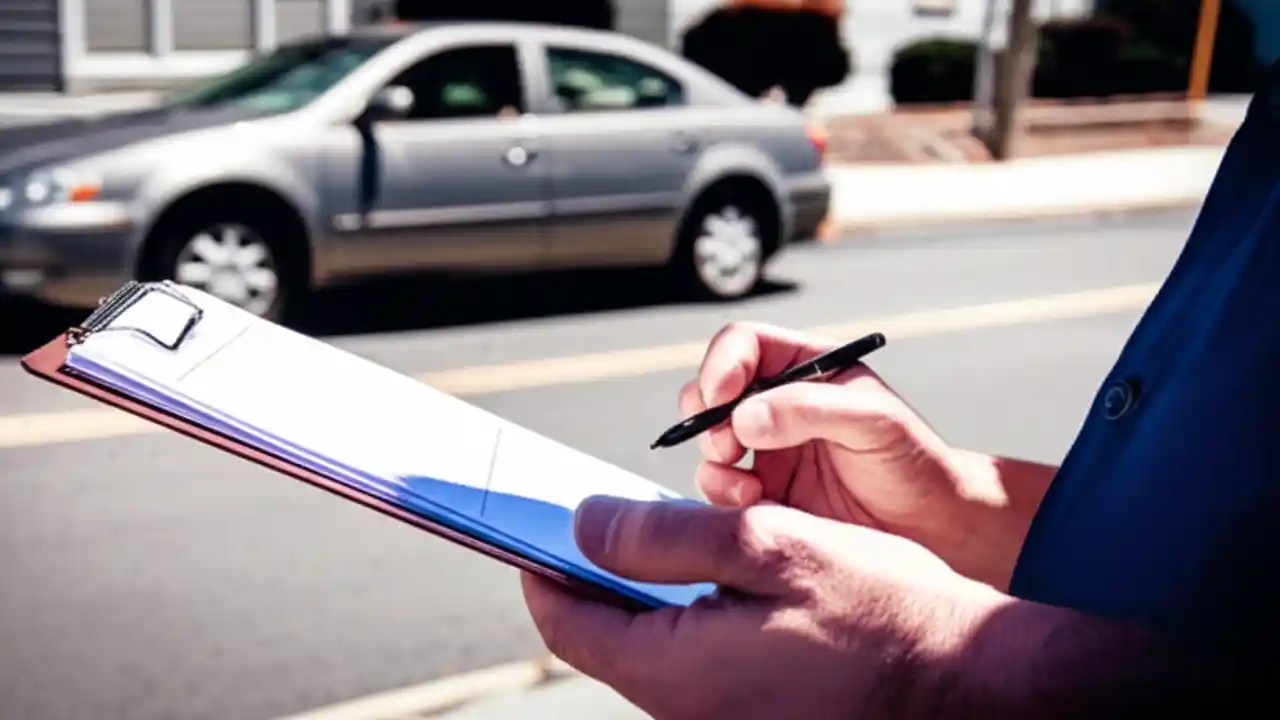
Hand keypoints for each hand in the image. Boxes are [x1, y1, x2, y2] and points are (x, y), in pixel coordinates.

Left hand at [523, 497, 1005, 719]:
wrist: (975, 683)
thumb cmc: (881, 610)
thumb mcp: (765, 546)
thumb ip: (661, 537)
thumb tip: (585, 525)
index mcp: (677, 673)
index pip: (567, 624)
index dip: (542, 566)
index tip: (533, 525)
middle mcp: (689, 712)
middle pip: (607, 637)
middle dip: (597, 574)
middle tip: (607, 517)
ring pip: (654, 649)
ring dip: (649, 593)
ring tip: (670, 536)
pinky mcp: (758, 717)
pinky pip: (698, 665)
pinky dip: (690, 618)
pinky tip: (722, 580)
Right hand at [682, 323, 993, 572]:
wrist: (932, 530)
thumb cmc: (914, 463)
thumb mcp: (873, 422)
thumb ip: (809, 409)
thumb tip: (744, 417)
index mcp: (805, 369)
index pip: (744, 345)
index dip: (722, 364)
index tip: (720, 396)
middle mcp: (778, 404)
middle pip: (711, 389)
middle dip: (707, 413)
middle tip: (726, 444)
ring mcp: (766, 450)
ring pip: (708, 440)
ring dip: (713, 459)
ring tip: (745, 485)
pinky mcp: (762, 493)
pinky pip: (719, 486)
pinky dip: (723, 494)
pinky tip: (757, 504)